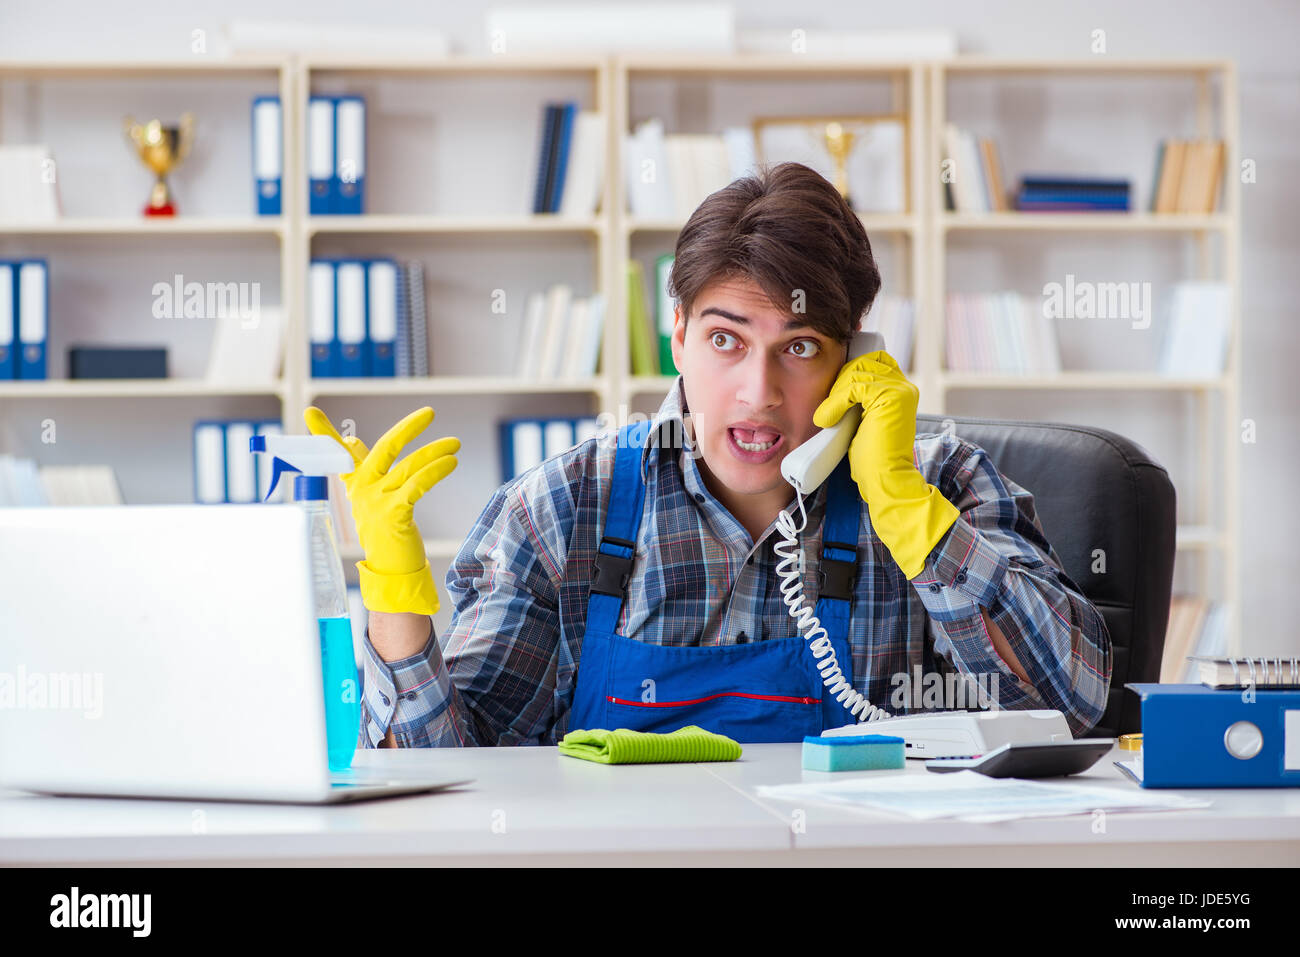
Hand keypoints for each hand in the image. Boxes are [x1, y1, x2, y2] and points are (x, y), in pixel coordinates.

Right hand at [304, 405, 459, 614]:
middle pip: (386, 448)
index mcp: (354, 482)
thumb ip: (361, 466)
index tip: (310, 412)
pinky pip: (417, 485)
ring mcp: (377, 502)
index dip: (322, 432)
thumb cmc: (383, 528)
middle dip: (408, 428)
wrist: (390, 567)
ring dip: (435, 453)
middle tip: (429, 412)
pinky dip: (436, 471)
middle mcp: (362, 489)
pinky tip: (451, 463)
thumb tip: (352, 438)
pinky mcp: (394, 514)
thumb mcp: (368, 496)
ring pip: (409, 467)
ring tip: (455, 444)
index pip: (336, 452)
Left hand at [812, 350, 957, 579]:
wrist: (884, 481)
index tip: (833, 394)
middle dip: (839, 381)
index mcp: (899, 389)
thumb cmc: (871, 458)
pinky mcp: (891, 397)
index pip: (871, 360)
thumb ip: (854, 401)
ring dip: (835, 394)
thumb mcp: (859, 420)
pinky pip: (854, 386)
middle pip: (862, 361)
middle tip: (829, 408)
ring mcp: (900, 390)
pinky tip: (828, 419)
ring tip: (827, 418)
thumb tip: (832, 386)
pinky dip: (836, 402)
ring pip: (856, 372)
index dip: (849, 371)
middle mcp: (904, 386)